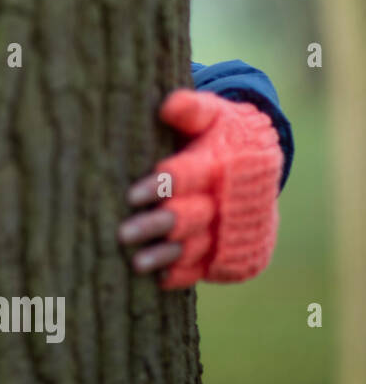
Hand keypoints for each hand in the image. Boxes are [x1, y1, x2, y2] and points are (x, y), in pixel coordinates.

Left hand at [118, 88, 282, 289]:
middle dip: (157, 225)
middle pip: (191, 216)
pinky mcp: (234, 253)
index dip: (163, 186)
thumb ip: (191, 109)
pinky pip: (209, 268)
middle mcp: (231, 201)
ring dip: (167, 256)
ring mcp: (233, 230)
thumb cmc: (222, 133)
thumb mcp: (212, 114)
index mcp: (224, 164)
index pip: (190, 176)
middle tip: (123, 233)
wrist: (261, 165)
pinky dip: (186, 273)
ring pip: (197, 246)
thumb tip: (168, 105)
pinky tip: (159, 278)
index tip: (132, 195)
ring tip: (136, 263)